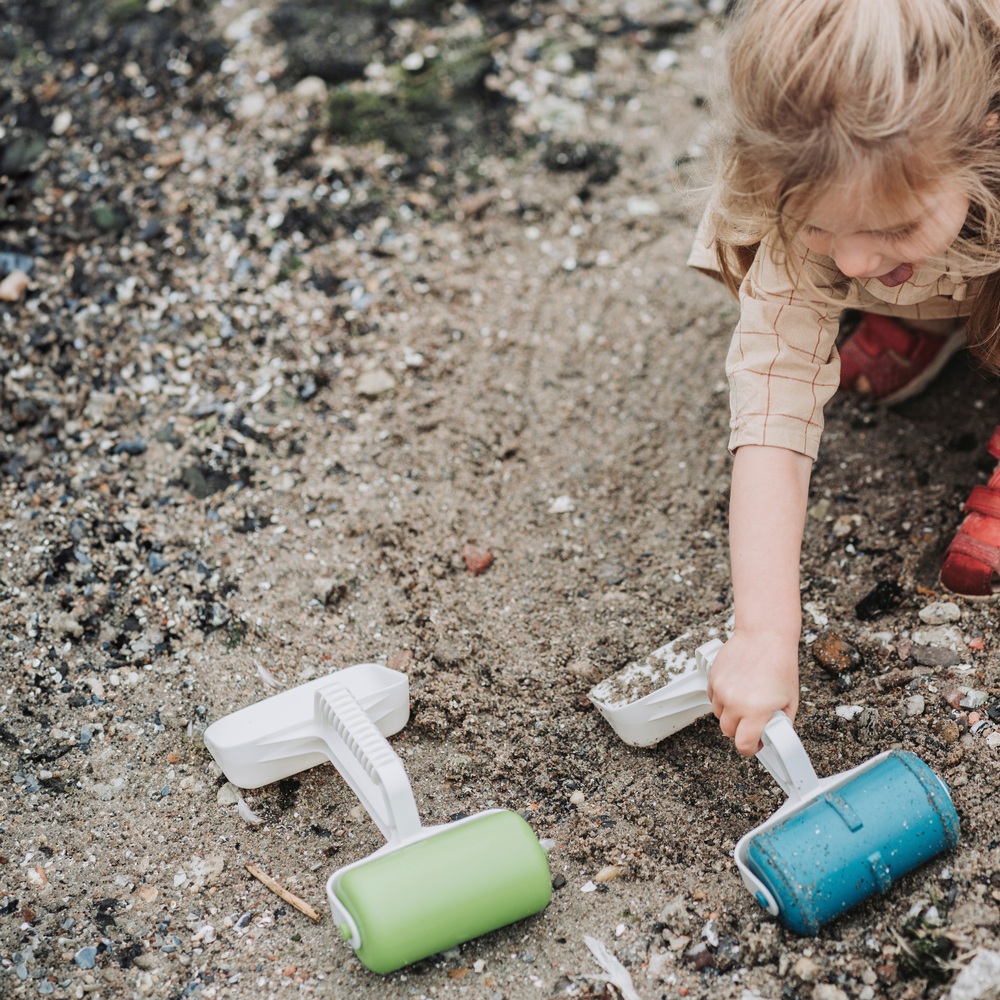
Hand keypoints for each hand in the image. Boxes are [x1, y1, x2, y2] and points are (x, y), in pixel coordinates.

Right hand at [706, 631, 799, 755]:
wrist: (764, 636)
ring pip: (719, 715)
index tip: (755, 745)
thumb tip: (773, 735)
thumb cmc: (780, 664)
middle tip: (752, 721)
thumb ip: (780, 721)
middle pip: (728, 731)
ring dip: (730, 714)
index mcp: (756, 711)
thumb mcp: (791, 699)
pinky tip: (736, 688)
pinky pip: (713, 698)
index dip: (750, 749)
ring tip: (745, 700)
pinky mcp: (713, 677)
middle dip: (740, 731)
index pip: (743, 744)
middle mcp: (735, 702)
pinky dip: (722, 699)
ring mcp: (721, 689)